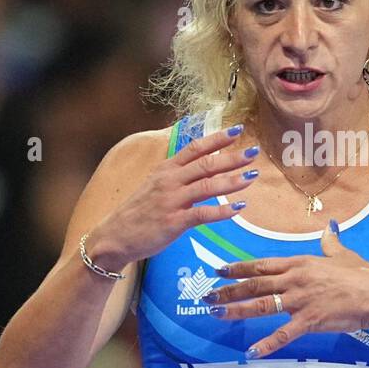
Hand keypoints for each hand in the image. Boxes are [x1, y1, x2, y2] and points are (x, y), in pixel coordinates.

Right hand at [87, 125, 258, 269]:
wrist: (114, 237)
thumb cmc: (137, 212)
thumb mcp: (154, 185)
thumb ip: (176, 175)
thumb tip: (200, 165)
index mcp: (165, 169)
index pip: (194, 148)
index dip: (217, 138)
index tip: (237, 130)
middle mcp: (169, 181)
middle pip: (205, 164)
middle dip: (232, 157)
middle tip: (254, 151)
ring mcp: (171, 201)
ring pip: (207, 186)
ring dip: (232, 180)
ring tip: (252, 176)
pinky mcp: (173, 222)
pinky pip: (203, 214)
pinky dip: (223, 211)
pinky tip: (239, 208)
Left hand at [204, 221, 368, 357]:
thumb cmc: (362, 274)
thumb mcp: (343, 254)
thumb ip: (331, 242)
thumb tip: (330, 228)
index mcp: (300, 263)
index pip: (261, 265)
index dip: (238, 268)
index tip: (219, 270)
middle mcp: (295, 279)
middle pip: (254, 284)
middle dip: (228, 290)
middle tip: (207, 295)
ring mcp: (301, 300)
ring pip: (262, 304)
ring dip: (237, 310)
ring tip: (217, 314)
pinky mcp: (310, 320)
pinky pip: (284, 333)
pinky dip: (267, 344)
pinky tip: (251, 351)